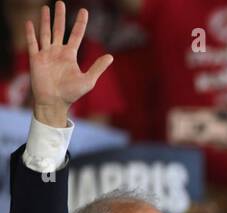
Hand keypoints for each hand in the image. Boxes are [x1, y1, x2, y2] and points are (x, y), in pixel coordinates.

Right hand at [26, 2, 112, 127]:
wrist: (54, 102)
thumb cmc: (71, 93)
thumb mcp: (88, 80)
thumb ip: (97, 67)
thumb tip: (111, 56)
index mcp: (70, 55)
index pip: (76, 35)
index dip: (80, 23)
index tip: (84, 10)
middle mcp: (57, 52)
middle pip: (58, 29)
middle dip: (60, 16)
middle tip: (60, 2)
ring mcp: (46, 54)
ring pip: (45, 32)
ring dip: (45, 20)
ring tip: (46, 7)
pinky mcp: (35, 58)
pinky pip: (32, 43)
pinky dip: (30, 32)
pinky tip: (30, 22)